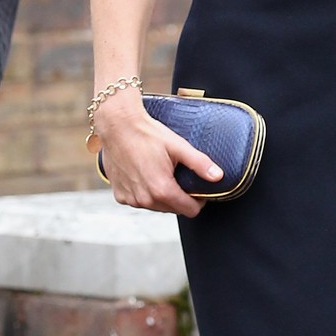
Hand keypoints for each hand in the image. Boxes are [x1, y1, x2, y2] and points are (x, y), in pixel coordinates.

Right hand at [94, 93, 223, 217]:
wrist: (117, 125)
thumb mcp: (177, 145)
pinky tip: (143, 174)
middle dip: (179, 197)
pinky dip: (144, 192)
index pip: (190, 211)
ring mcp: (131, 199)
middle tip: (177, 175)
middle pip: (173, 209)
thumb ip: (199, 163)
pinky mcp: (120, 195)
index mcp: (162, 189)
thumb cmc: (146, 133)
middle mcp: (145, 199)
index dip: (198, 200)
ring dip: (161, 195)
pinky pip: (139, 201)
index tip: (196, 188)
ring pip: (156, 206)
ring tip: (160, 172)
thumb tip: (218, 176)